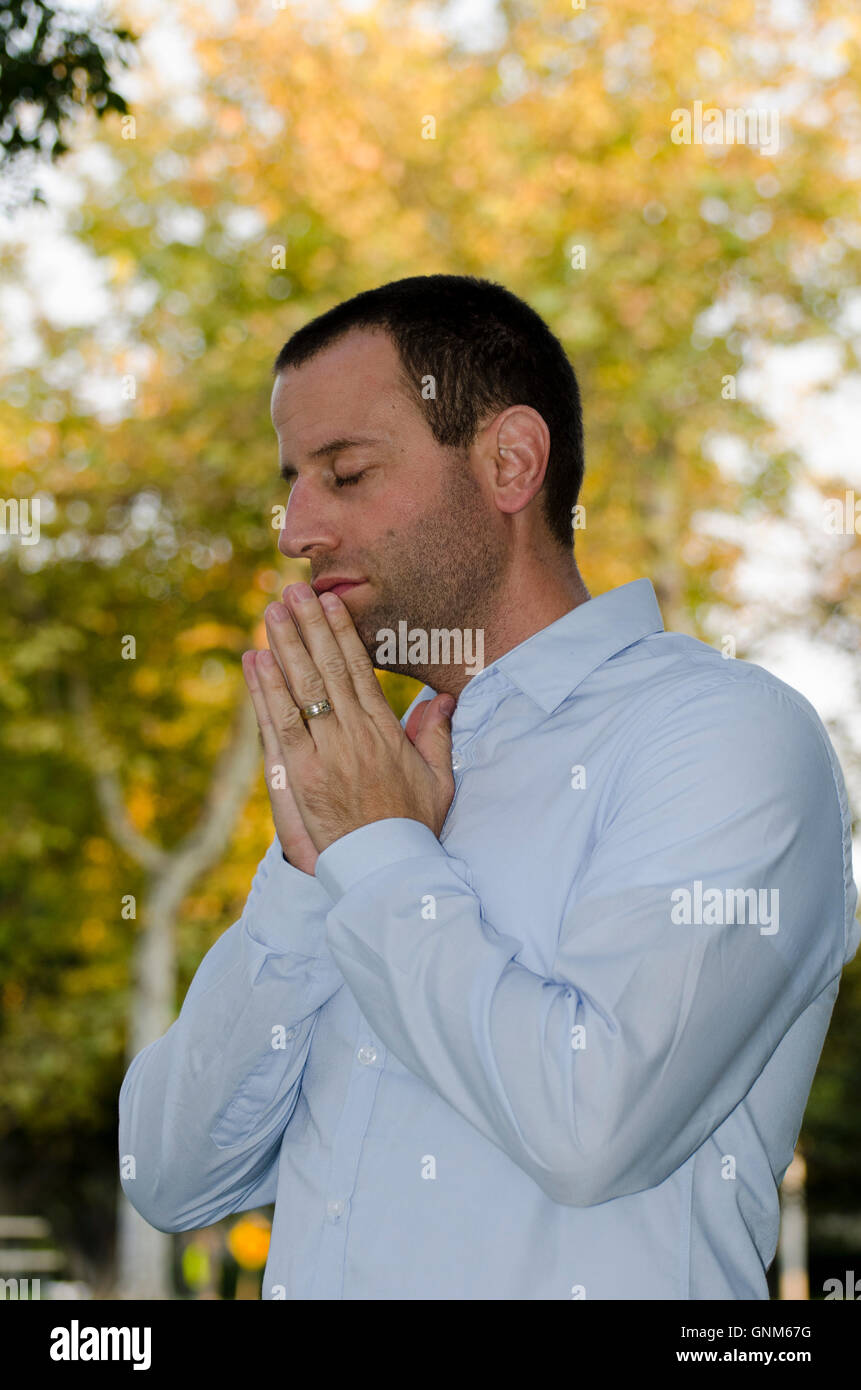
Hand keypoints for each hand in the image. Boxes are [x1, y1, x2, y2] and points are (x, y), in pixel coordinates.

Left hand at [246, 582, 455, 855]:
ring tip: (270, 613)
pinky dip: (264, 691)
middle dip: (308, 627)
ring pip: (300, 690)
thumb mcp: (438, 780)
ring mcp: (323, 755)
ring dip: (282, 648)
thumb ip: (435, 736)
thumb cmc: (412, 827)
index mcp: (384, 733)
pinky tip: (254, 661)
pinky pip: (278, 725)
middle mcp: (353, 737)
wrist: (385, 870)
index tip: (331, 603)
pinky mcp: (299, 776)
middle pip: (327, 670)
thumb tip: (441, 698)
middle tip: (292, 591)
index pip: (359, 672)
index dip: (342, 634)